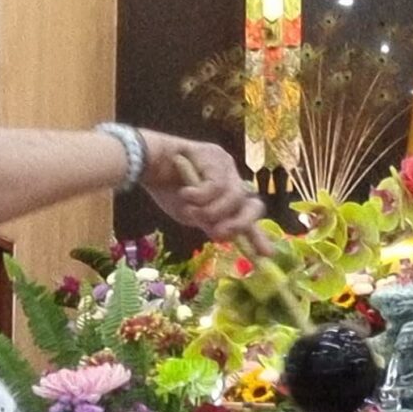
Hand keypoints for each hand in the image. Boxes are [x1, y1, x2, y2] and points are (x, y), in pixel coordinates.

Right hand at [141, 132, 269, 247]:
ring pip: (233, 199)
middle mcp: (232, 178)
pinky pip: (216, 187)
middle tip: (219, 232)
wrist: (146, 163)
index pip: (249, 215)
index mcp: (228, 193)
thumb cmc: (166, 188)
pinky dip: (199, 197)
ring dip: (210, 212)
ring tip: (188, 210)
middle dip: (239, 223)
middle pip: (254, 205)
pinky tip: (185, 193)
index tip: (266, 255)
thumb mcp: (191, 214)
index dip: (257, 235)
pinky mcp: (215, 156)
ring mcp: (226, 165)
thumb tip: (224, 236)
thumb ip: (210, 223)